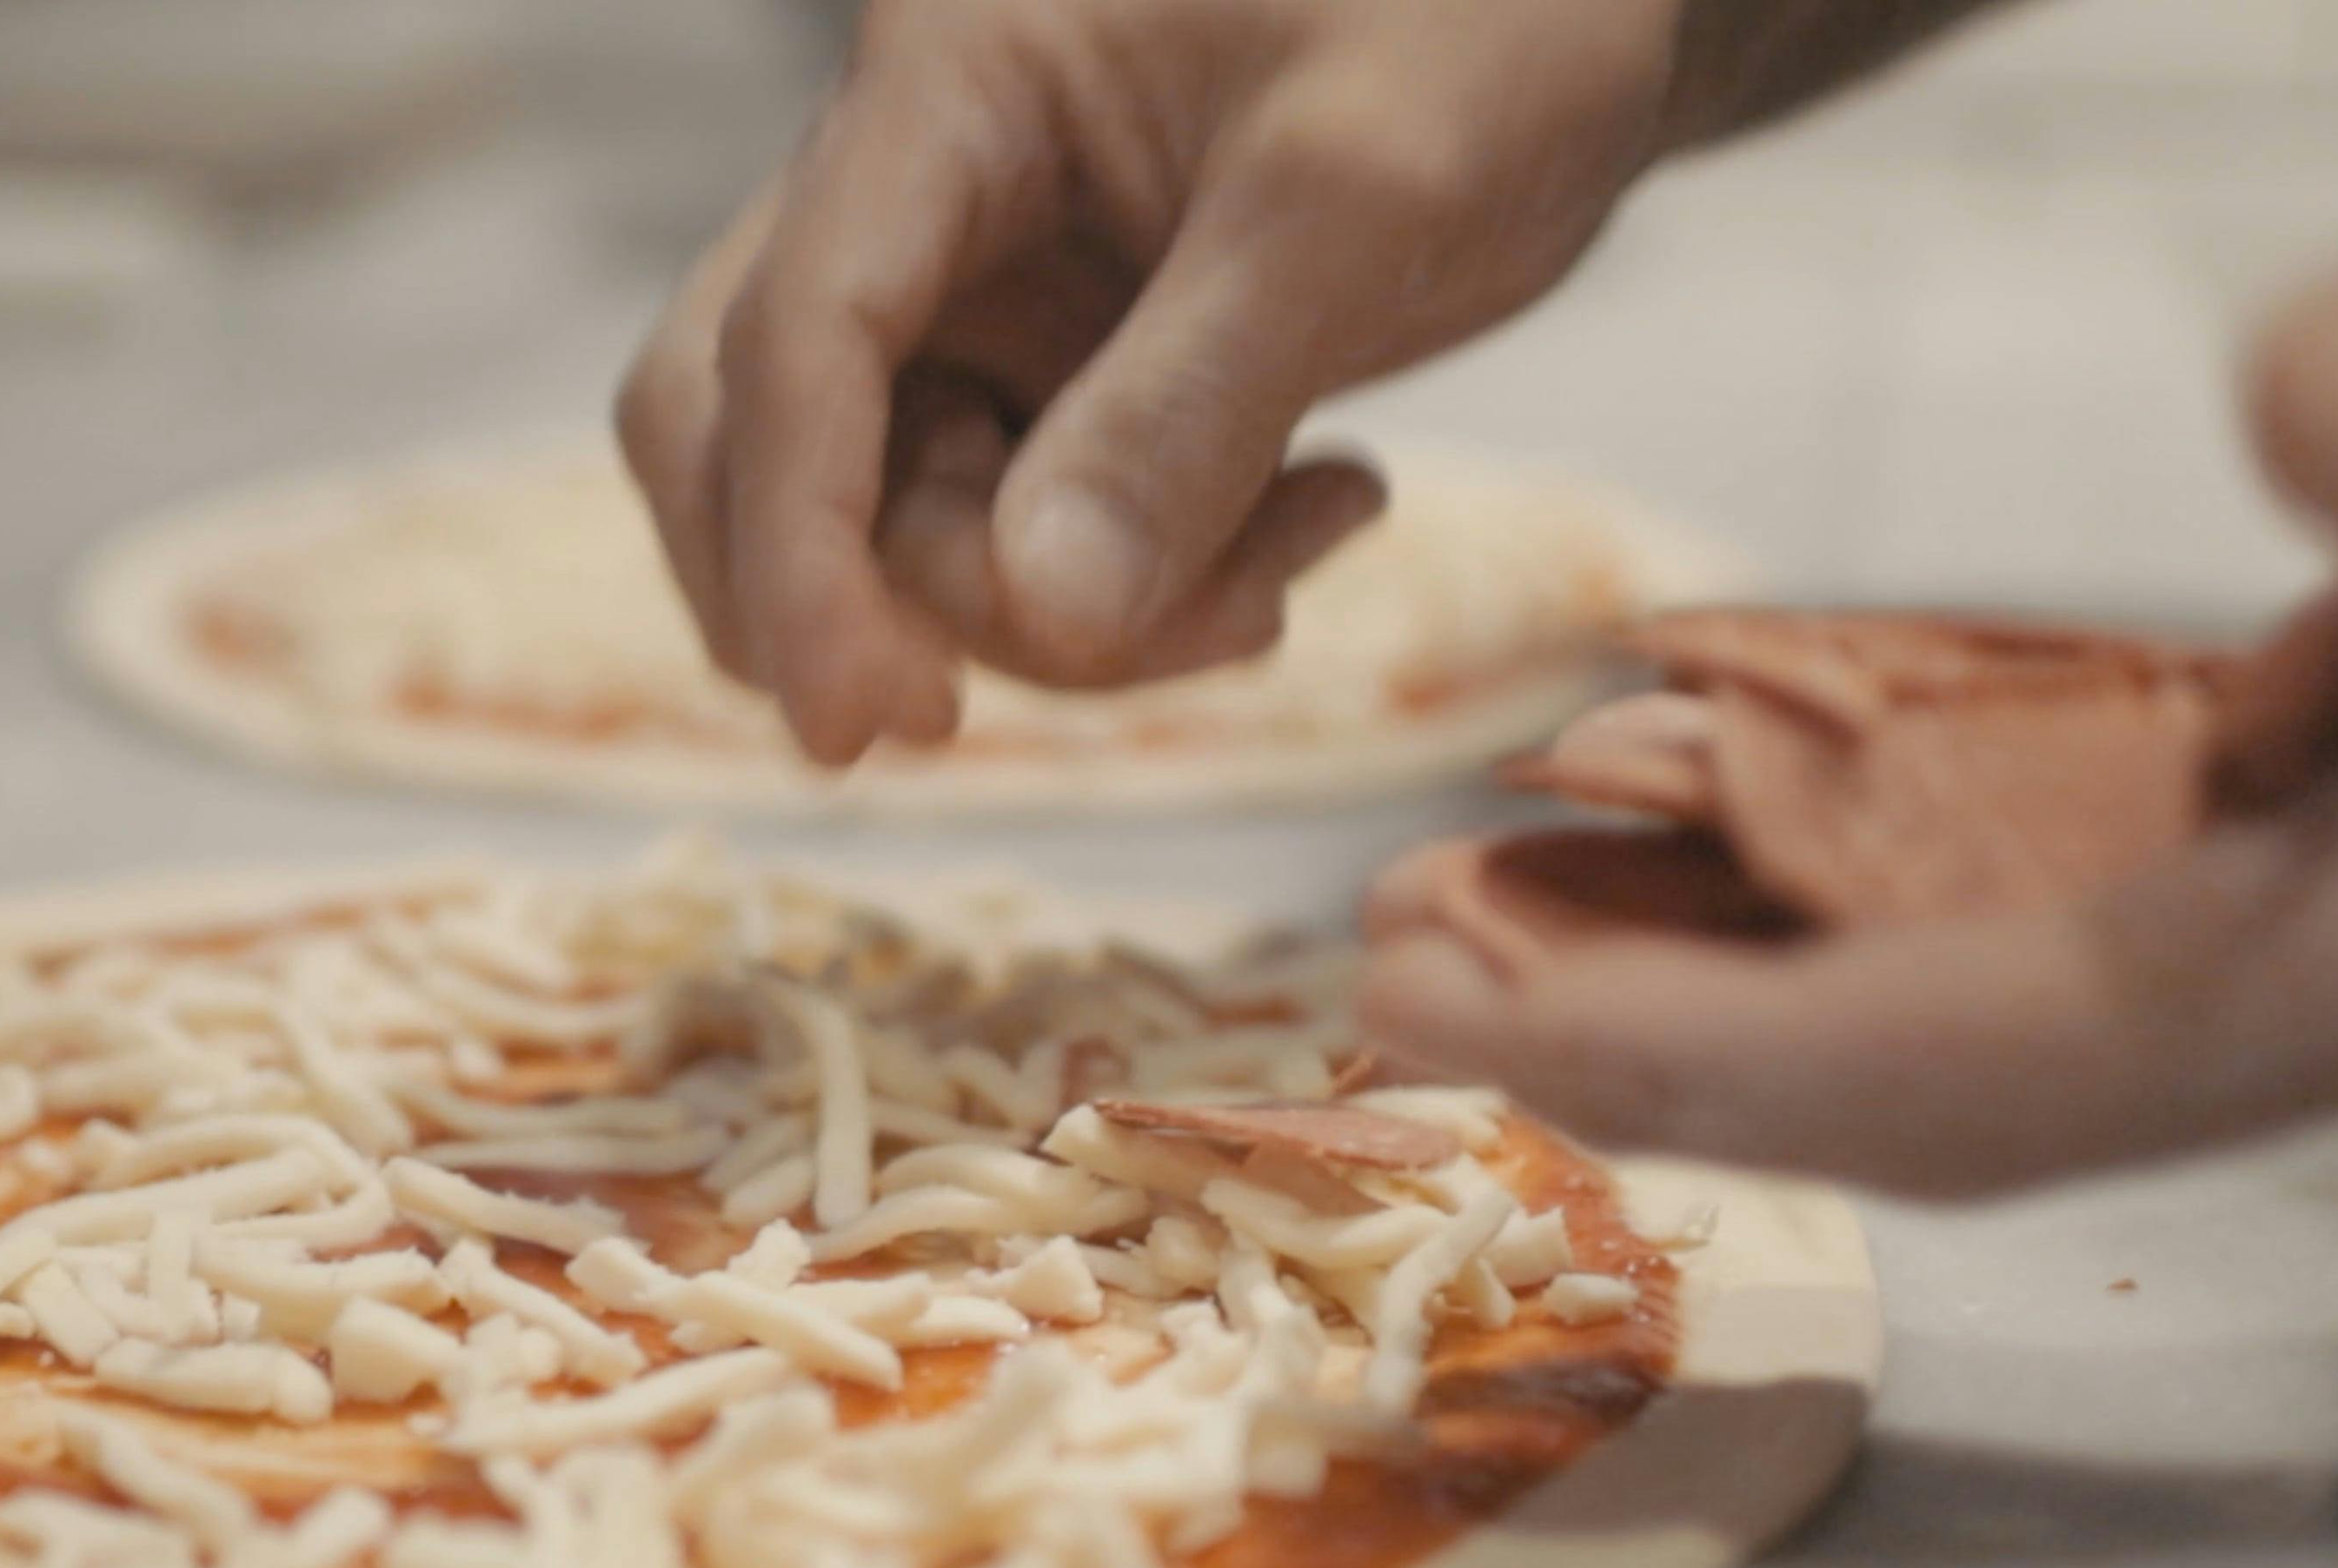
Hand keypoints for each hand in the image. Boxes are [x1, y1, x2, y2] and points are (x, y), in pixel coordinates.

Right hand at [616, 0, 1684, 760]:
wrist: (1587, 4)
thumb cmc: (1490, 14)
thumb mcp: (1366, 194)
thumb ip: (1195, 403)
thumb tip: (1045, 616)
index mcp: (950, 84)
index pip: (795, 333)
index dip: (798, 546)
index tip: (858, 725)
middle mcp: (922, 187)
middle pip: (749, 427)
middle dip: (858, 595)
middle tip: (969, 719)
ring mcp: (982, 288)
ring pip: (897, 513)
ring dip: (1060, 611)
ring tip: (1305, 546)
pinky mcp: (1059, 369)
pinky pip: (1023, 532)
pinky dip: (1139, 587)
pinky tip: (1318, 513)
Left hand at [1359, 212, 2337, 1195]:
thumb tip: (2300, 434)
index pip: (2020, 1062)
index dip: (1741, 1064)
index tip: (1491, 1024)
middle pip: (1947, 1062)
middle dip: (1664, 1033)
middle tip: (1388, 955)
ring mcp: (2329, 900)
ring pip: (1967, 976)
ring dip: (1716, 949)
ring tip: (1471, 880)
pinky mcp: (2317, 820)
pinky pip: (2032, 880)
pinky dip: (1847, 856)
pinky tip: (1697, 777)